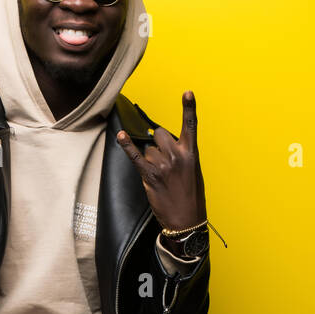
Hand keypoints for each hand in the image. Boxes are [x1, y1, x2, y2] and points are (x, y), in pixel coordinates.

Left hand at [117, 91, 205, 231]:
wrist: (186, 221)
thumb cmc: (191, 197)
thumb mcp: (193, 172)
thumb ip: (182, 155)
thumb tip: (164, 146)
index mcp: (191, 153)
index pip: (190, 126)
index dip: (189, 108)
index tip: (187, 92)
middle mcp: (177, 155)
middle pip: (160, 134)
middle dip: (158, 143)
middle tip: (163, 161)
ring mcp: (163, 165)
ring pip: (148, 148)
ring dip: (150, 158)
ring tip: (160, 176)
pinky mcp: (150, 175)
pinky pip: (135, 156)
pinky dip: (126, 145)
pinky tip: (121, 136)